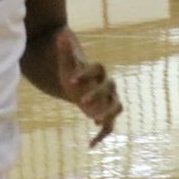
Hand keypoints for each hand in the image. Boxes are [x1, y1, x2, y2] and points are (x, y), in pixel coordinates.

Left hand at [56, 30, 120, 146]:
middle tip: (82, 103)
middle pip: (110, 88)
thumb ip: (65, 50)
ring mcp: (108, 100)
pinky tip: (90, 145)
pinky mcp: (105, 114)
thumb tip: (61, 33)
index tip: (70, 82)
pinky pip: (110, 125)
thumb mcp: (66, 64)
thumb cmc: (73, 74)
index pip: (97, 69)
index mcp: (97, 72)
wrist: (81, 87)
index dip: (85, 74)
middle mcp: (107, 85)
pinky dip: (102, 135)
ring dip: (108, 114)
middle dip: (98, 95)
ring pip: (116, 106)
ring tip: (95, 122)